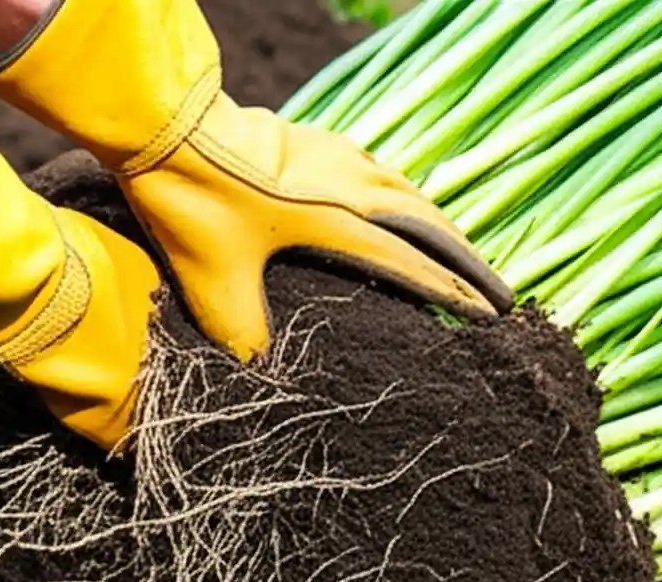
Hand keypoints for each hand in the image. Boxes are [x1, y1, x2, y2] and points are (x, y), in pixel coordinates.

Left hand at [0, 0, 512, 360]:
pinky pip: (379, 170)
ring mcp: (337, 155)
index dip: (451, 291)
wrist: (166, 127)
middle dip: (464, 258)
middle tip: (495, 289)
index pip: (412, 262)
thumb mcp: (215, 284)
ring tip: (458, 250)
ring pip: (407, 192)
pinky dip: (403, 193)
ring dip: (438, 223)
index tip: (487, 316)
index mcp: (340, 221)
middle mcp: (351, 185)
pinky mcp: (317, 139)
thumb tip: (262, 373)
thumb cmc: (195, 204)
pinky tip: (396, 202)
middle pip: (427, 222)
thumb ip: (244, 334)